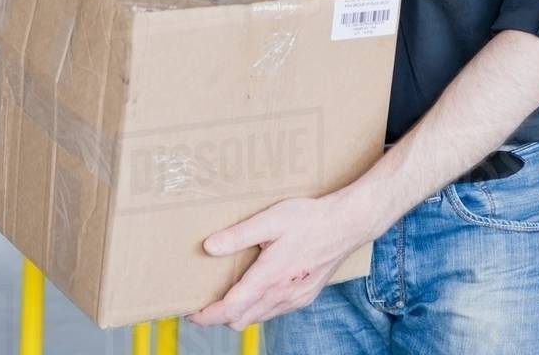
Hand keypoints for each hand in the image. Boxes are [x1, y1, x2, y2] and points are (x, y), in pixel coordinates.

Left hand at [185, 193, 366, 330]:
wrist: (348, 224)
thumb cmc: (310, 218)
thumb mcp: (271, 220)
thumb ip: (238, 235)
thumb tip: (209, 246)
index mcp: (269, 277)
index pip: (230, 309)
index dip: (207, 315)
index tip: (191, 312)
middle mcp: (281, 295)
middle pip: (241, 319)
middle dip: (219, 316)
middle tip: (204, 302)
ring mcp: (295, 299)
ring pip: (258, 318)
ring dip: (240, 312)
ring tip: (228, 295)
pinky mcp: (305, 297)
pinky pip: (275, 312)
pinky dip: (259, 308)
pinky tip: (258, 289)